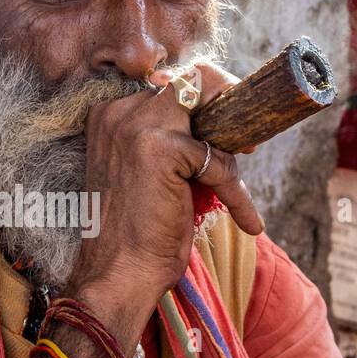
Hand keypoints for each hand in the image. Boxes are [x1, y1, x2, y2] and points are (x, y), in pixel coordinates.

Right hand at [61, 66, 263, 354]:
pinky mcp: (161, 148)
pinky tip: (246, 222)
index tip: (228, 128)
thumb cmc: (136, 234)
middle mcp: (116, 111)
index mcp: (108, 114)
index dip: (207, 100)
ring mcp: (135, 125)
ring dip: (230, 146)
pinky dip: (235, 193)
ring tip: (239, 183)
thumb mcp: (149, 175)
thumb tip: (223, 123)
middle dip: (227, 107)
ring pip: (207, 108)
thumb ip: (174, 142)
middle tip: (248, 146)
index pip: (169, 81)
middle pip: (192, 81)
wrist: (117, 276)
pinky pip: (217, 161)